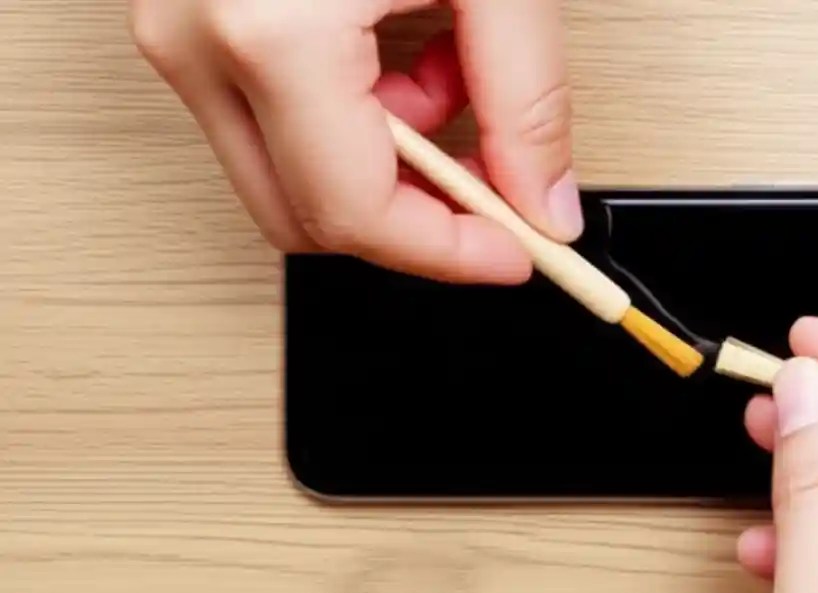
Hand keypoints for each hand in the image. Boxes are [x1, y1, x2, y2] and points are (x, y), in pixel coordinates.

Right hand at [129, 0, 579, 282]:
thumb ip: (529, 98)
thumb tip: (543, 199)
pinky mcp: (192, 21)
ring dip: (391, 153)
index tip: (516, 252)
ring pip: (291, 172)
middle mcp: (199, 41)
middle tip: (496, 177)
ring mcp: (182, 32)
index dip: (449, 252)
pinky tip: (402, 45)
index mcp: (270, 30)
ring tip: (450, 61)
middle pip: (309, 216)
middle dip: (418, 212)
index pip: (356, 215)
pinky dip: (357, 112)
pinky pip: (273, 118)